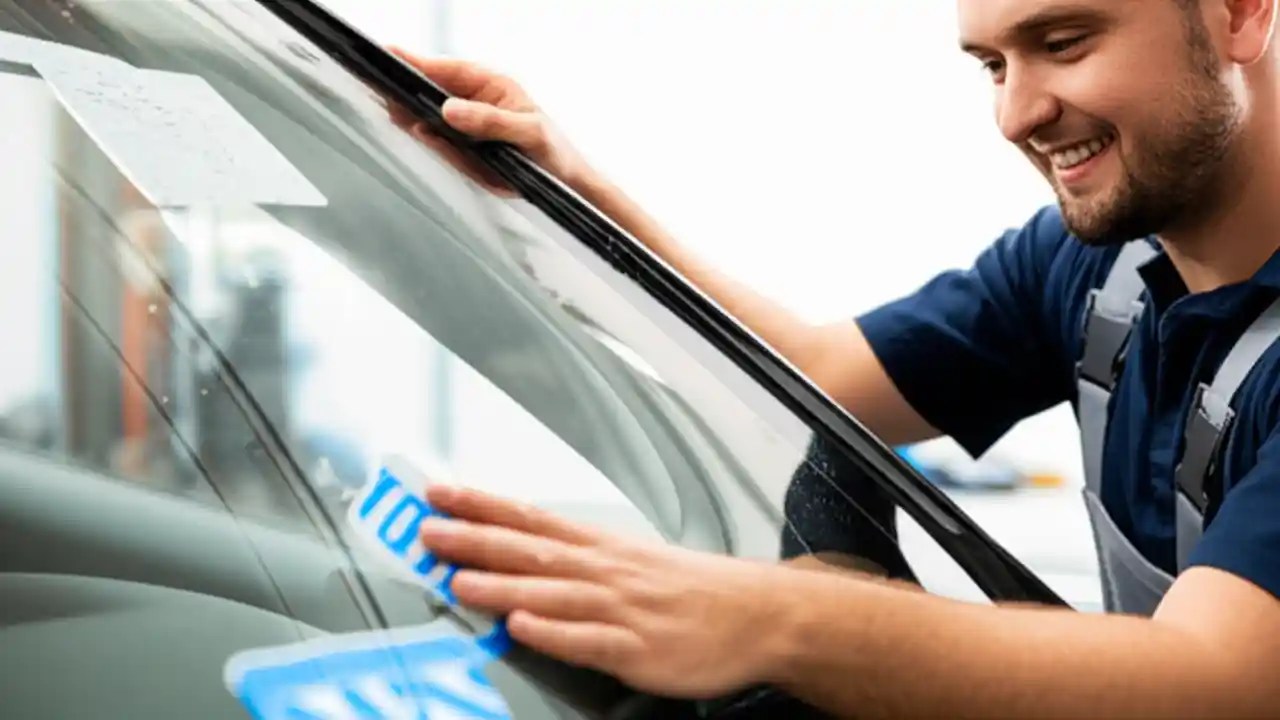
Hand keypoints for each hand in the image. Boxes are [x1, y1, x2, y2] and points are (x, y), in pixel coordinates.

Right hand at [388, 49, 593, 191]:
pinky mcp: (466, 151)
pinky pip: (442, 143)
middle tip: (380, 87)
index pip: (450, 70)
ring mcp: (469, 127)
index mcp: (494, 86)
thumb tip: (449, 110)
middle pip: (434, 91)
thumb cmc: (554, 151)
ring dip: (410, 113)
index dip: (419, 62)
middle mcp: (477, 103)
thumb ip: (490, 121)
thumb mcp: (529, 133)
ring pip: (432, 117)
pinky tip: (417, 132)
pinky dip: (429, 138)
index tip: (391, 53)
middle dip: (407, 88)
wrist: (564, 186)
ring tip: (390, 109)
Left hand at [418, 485, 799, 698]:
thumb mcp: (633, 561)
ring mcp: (621, 610)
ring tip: (459, 582)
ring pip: (553, 594)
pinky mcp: (638, 649)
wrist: (757, 614)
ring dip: (502, 586)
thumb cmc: (693, 590)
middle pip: (531, 550)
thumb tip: (523, 556)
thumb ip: (578, 561)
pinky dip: (554, 633)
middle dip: (476, 540)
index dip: (482, 506)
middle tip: (429, 532)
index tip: (440, 493)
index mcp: (602, 547)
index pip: (531, 518)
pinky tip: (522, 628)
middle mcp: (605, 571)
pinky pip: (589, 641)